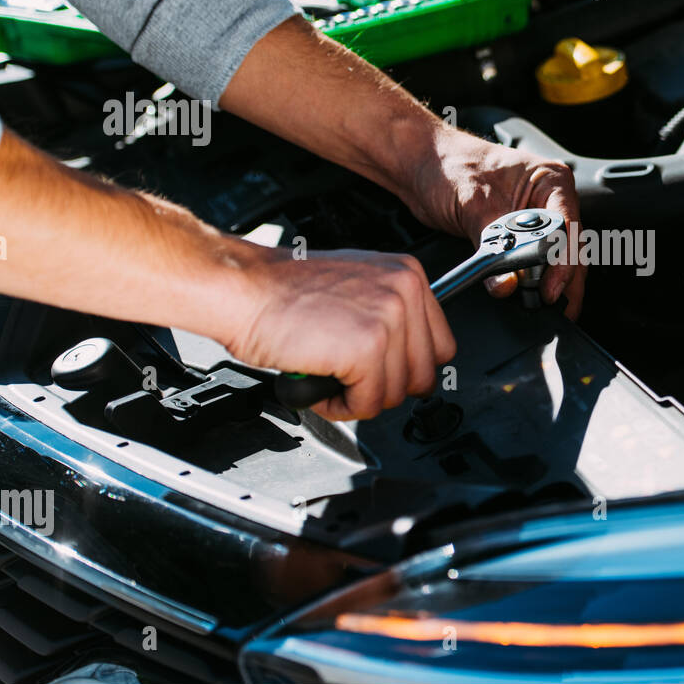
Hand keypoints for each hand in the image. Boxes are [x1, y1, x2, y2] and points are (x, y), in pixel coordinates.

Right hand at [227, 249, 455, 420]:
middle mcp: (405, 292)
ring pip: (396, 393)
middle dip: (385, 386)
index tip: (385, 372)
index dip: (409, 368)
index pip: (441, 345)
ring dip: (360, 397)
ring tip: (330, 376)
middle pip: (424, 374)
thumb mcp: (357, 286)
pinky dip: (341, 408)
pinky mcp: (367, 349)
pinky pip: (369, 404)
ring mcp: (389, 319)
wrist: (242, 287)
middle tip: (352, 378)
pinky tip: (321, 385)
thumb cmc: (284, 291)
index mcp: (408, 275)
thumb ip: (390, 314)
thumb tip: (409, 352)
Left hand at [404, 128, 586, 317]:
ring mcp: (535, 221)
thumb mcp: (474, 205)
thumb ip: (492, 247)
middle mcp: (549, 201)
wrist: (422, 164)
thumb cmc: (450, 164)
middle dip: (562, 280)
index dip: (563, 261)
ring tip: (539, 305)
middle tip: (549, 304)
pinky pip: (531, 265)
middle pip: (570, 249)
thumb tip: (506, 284)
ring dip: (547, 283)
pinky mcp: (518, 238)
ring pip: (555, 261)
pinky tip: (525, 296)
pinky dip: (528, 282)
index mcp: (550, 181)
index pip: (568, 228)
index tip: (550, 287)